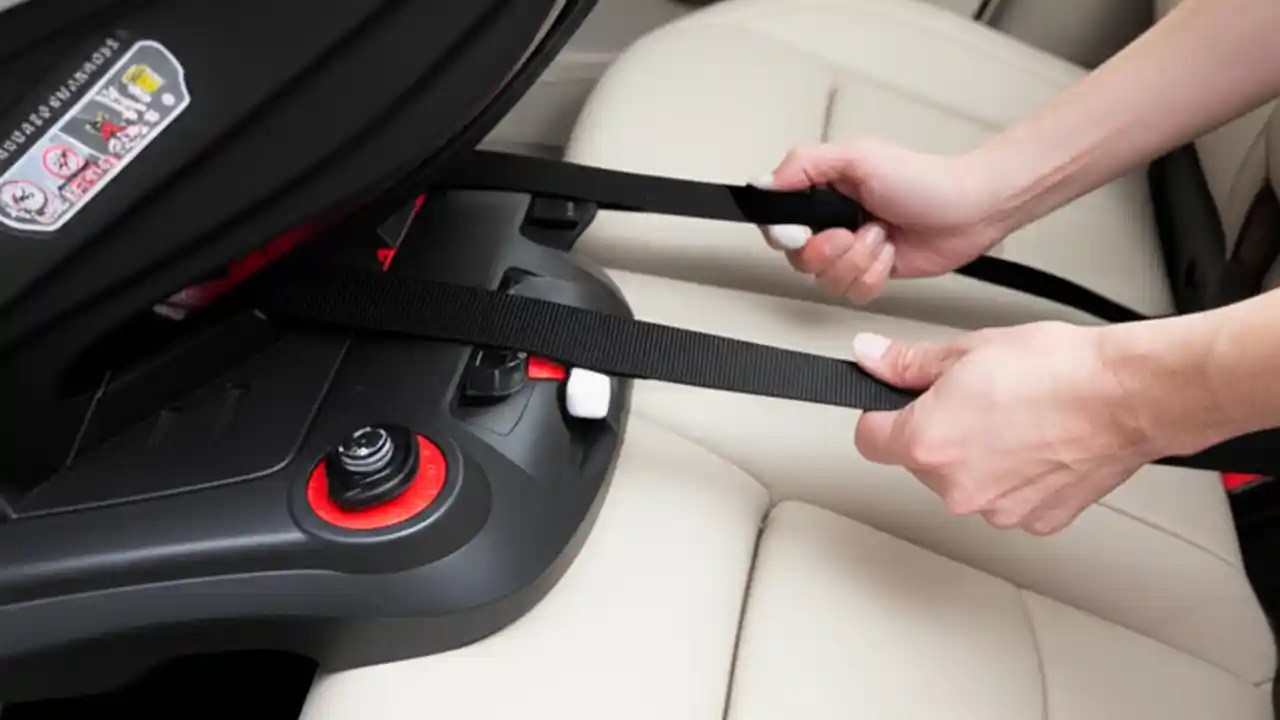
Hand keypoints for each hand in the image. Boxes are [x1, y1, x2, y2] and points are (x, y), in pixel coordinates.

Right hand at [755, 139, 1008, 303]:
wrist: (969, 210)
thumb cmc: (925, 179)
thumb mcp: (857, 156)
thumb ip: (804, 164)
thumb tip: (764, 182)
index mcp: (823, 191)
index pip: (777, 222)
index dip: (786, 235)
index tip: (803, 233)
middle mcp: (833, 222)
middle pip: (799, 258)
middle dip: (830, 250)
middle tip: (853, 231)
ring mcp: (852, 251)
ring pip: (826, 280)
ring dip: (859, 260)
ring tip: (881, 236)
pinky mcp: (872, 273)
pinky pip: (854, 292)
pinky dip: (875, 275)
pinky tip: (891, 253)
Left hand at [850, 322, 1159, 534]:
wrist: (1127, 395)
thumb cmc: (1059, 371)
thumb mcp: (968, 350)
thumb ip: (907, 363)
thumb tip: (871, 358)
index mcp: (927, 443)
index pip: (870, 439)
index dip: (882, 415)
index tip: (896, 404)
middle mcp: (956, 487)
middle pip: (920, 462)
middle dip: (938, 432)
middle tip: (976, 400)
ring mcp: (997, 510)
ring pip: (965, 482)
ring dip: (978, 457)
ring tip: (1015, 419)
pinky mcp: (1035, 521)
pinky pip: (1008, 499)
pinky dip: (1016, 477)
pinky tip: (1038, 444)